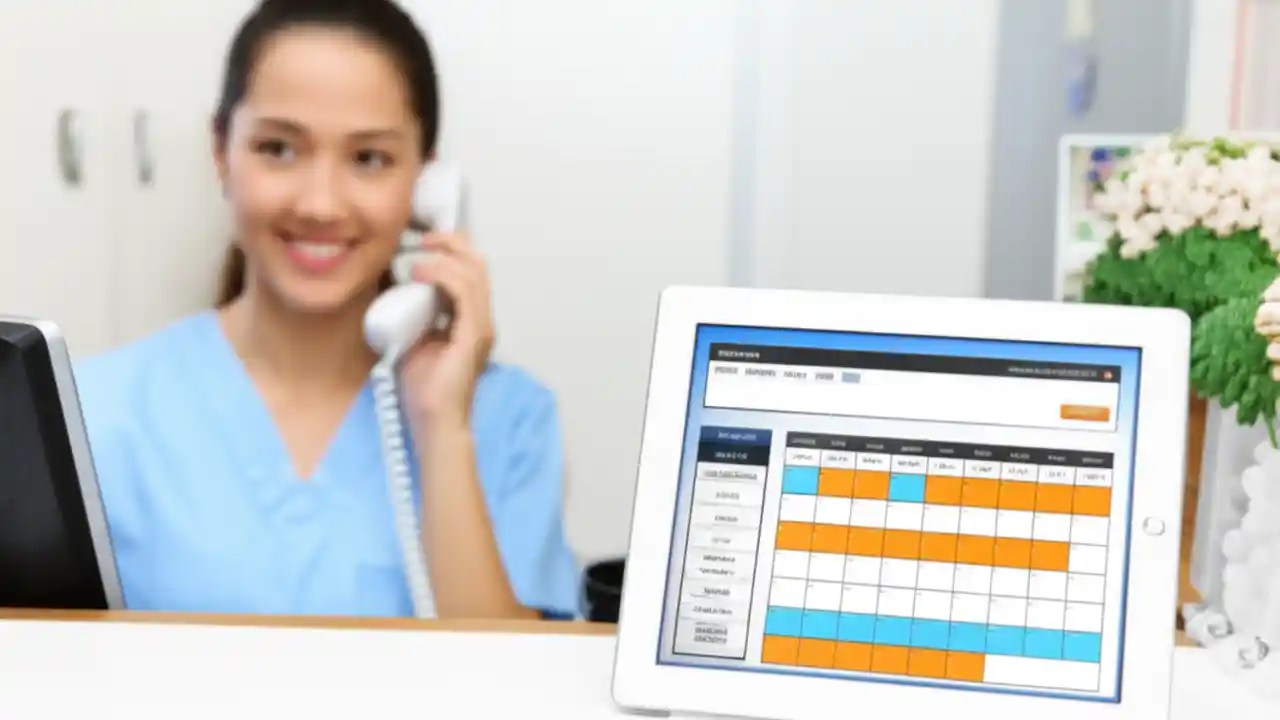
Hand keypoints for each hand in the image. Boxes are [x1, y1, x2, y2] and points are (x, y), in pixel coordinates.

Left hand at [397, 231, 494, 433]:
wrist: (433, 421)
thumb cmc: (422, 387)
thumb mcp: (409, 336)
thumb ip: (407, 309)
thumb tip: (388, 279)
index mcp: (469, 317)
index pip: (469, 269)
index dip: (450, 247)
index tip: (420, 237)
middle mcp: (481, 318)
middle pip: (477, 262)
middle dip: (450, 242)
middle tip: (422, 235)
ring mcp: (481, 326)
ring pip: (474, 271)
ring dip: (445, 254)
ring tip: (420, 249)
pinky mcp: (475, 335)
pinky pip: (466, 292)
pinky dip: (443, 274)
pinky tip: (420, 271)